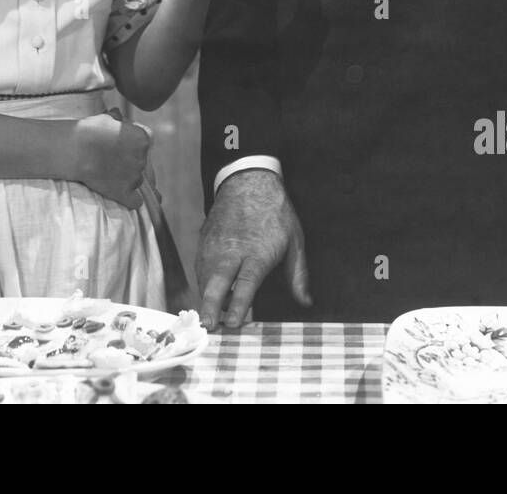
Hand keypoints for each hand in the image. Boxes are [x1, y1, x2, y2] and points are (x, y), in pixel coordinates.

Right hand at [71, 109, 150, 209]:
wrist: (75, 149)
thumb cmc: (89, 130)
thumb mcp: (106, 118)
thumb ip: (116, 119)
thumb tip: (117, 115)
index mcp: (143, 138)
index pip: (145, 141)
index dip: (134, 142)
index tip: (122, 144)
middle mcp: (143, 158)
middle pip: (141, 161)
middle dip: (129, 160)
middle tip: (112, 159)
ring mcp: (134, 177)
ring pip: (137, 180)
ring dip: (127, 178)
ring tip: (109, 173)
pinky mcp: (124, 192)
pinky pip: (135, 201)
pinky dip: (131, 199)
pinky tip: (123, 195)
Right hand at [197, 169, 309, 328]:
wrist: (248, 180)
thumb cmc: (275, 212)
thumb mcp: (295, 240)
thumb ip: (298, 274)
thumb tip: (306, 301)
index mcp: (257, 251)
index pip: (246, 283)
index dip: (239, 304)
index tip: (233, 323)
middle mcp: (232, 250)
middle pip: (218, 281)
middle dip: (211, 305)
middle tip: (207, 326)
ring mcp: (215, 245)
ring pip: (205, 276)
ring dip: (206, 298)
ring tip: (209, 318)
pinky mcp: (204, 241)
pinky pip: (200, 267)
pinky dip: (203, 283)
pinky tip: (209, 294)